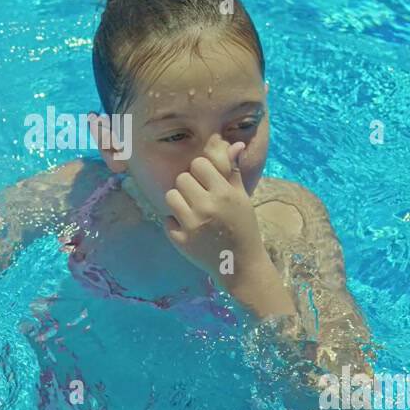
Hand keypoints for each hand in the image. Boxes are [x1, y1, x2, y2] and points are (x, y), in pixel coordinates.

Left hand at [162, 135, 294, 316]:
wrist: (240, 265)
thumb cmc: (243, 227)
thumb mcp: (242, 198)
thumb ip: (232, 171)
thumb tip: (234, 144)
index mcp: (224, 193)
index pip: (199, 164)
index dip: (201, 171)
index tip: (208, 181)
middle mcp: (207, 207)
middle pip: (182, 178)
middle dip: (189, 186)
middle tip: (200, 198)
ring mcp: (191, 225)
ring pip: (170, 196)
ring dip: (179, 201)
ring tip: (192, 210)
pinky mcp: (180, 240)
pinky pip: (167, 219)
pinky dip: (175, 223)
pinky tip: (190, 229)